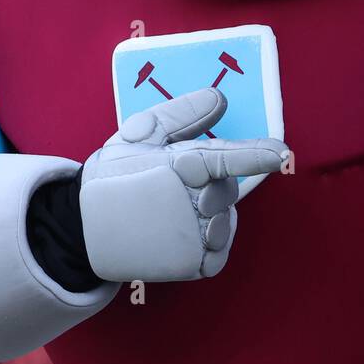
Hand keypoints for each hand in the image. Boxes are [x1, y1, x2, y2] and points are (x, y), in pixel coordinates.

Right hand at [79, 89, 288, 282]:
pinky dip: (210, 239)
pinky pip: (222, 248)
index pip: (224, 158)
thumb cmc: (115, 175)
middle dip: (210, 185)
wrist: (81, 230)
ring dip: (208, 213)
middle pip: (227, 189)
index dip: (256, 154)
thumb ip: (183, 114)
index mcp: (177, 166)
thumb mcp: (140, 133)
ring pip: (226, 218)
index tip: (282, 153)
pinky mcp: (193, 265)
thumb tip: (219, 99)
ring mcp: (192, 238)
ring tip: (168, 212)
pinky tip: (180, 233)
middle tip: (170, 186)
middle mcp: (188, 204)